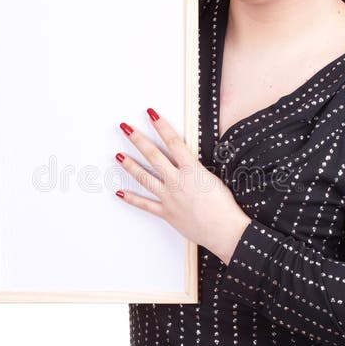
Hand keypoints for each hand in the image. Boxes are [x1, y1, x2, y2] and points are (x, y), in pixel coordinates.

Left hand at [115, 108, 251, 264]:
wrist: (226, 231)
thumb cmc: (225, 207)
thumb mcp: (214, 179)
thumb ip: (197, 169)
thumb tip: (187, 161)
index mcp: (192, 170)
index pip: (173, 142)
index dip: (161, 126)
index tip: (151, 114)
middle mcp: (178, 181)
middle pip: (153, 156)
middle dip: (138, 140)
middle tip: (125, 128)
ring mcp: (170, 197)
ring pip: (145, 177)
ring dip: (130, 165)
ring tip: (118, 155)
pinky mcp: (166, 213)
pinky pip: (145, 205)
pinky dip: (132, 199)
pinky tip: (120, 192)